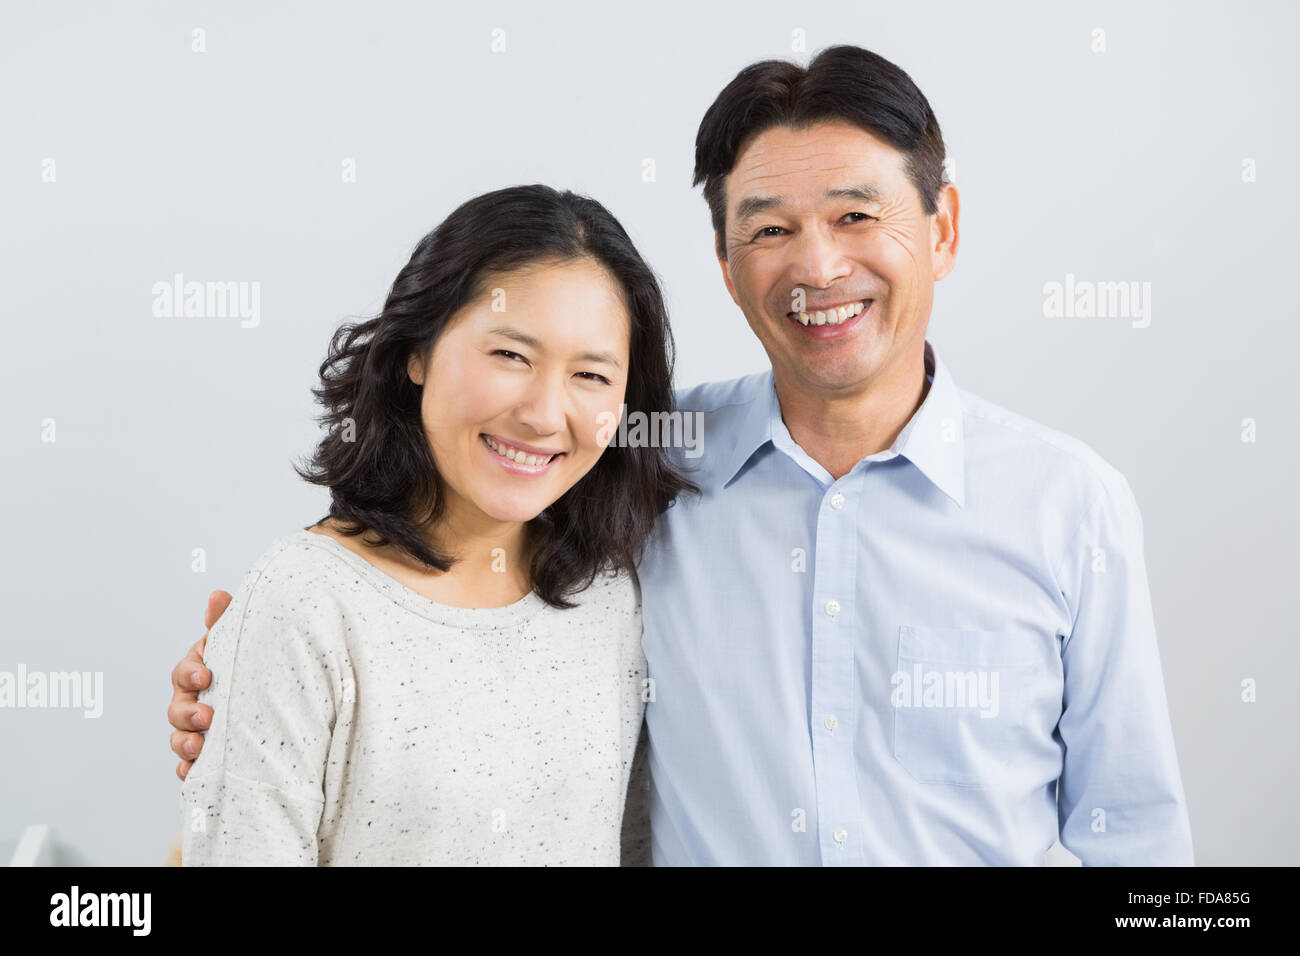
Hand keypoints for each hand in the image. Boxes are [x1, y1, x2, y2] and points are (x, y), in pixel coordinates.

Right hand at [169, 590, 230, 779]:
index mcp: (200, 672)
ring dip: (184, 744)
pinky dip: (188, 770)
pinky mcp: (206, 753)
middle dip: (187, 714)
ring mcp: (197, 728)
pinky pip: (190, 766)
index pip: (184, 672)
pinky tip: (192, 773)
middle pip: (177, 708)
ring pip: (179, 738)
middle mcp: (194, 700)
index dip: (191, 674)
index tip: (206, 677)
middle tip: (206, 718)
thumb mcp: (239, 641)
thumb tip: (217, 596)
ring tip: (198, 748)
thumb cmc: (249, 663)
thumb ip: (225, 621)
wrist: (272, 692)